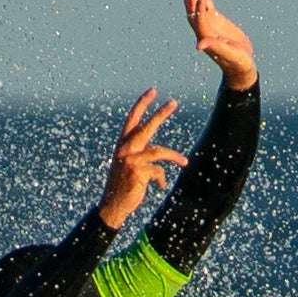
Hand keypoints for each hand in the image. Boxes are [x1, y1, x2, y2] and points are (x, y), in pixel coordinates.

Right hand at [92, 91, 184, 232]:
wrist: (112, 205)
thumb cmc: (123, 185)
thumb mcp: (129, 166)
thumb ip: (141, 155)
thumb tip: (161, 157)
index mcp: (122, 144)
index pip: (132, 119)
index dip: (142, 104)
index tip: (153, 91)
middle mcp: (125, 149)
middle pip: (146, 127)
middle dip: (160, 114)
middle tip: (174, 102)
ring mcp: (130, 160)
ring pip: (158, 151)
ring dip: (173, 156)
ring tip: (184, 162)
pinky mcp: (137, 172)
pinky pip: (158, 171)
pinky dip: (161, 179)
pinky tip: (161, 187)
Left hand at [176, 0, 255, 88]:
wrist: (241, 66)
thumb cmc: (236, 62)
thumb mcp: (228, 54)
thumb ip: (215, 47)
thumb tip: (199, 45)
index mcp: (205, 35)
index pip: (199, 16)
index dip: (199, 5)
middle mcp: (203, 27)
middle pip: (191, 4)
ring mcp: (208, 22)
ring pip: (196, 0)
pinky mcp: (215, 18)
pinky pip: (206, 1)